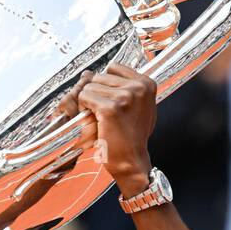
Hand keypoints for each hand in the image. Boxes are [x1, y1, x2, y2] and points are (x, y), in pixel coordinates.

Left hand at [67, 62, 156, 195]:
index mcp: (147, 83)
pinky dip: (83, 108)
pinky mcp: (110, 108)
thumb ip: (128, 88)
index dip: (105, 84)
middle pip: (100, 76)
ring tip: (98, 117)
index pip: (113, 67)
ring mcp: (125, 96)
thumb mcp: (140, 107)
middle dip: (96, 93)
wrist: (132, 161)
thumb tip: (98, 71)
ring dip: (88, 101)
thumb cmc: (132, 137)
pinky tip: (92, 119)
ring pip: (90, 86)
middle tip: (101, 112)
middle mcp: (138, 87)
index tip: (108, 100)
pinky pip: (85, 96)